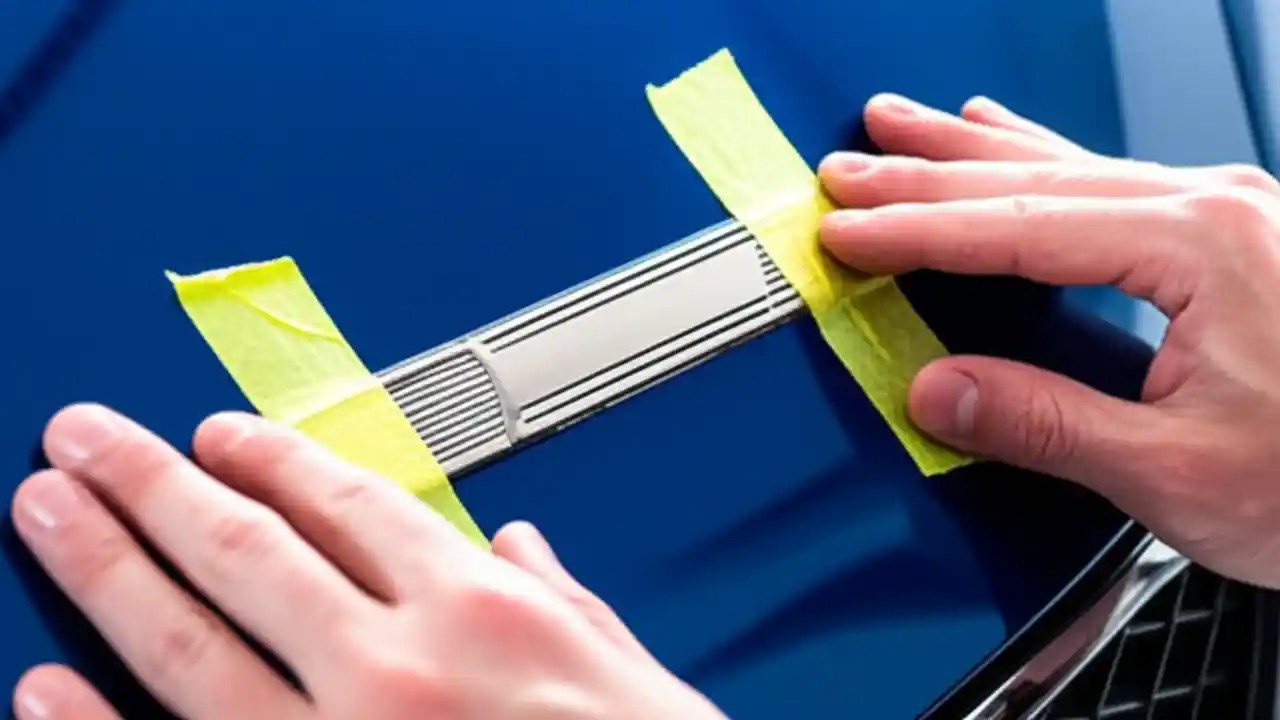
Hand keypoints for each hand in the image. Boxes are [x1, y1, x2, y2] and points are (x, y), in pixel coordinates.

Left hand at [10, 406, 724, 718]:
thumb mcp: (630, 672)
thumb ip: (562, 600)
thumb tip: (521, 544)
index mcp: (486, 615)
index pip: (352, 507)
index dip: (275, 460)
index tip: (225, 438)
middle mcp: (402, 670)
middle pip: (248, 550)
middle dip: (156, 483)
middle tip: (88, 439)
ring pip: (192, 645)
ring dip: (108, 568)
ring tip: (49, 512)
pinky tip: (45, 692)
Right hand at [818, 93, 1279, 587]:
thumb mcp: (1179, 473)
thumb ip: (1046, 425)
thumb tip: (938, 391)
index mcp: (1200, 245)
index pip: (1016, 227)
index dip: (915, 230)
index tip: (844, 232)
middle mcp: (1214, 208)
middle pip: (1031, 178)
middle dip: (924, 175)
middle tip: (843, 171)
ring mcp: (1226, 213)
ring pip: (1066, 163)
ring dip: (969, 151)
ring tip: (899, 127)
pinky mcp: (1229, 235)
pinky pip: (1105, 177)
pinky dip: (1037, 158)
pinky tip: (1004, 135)